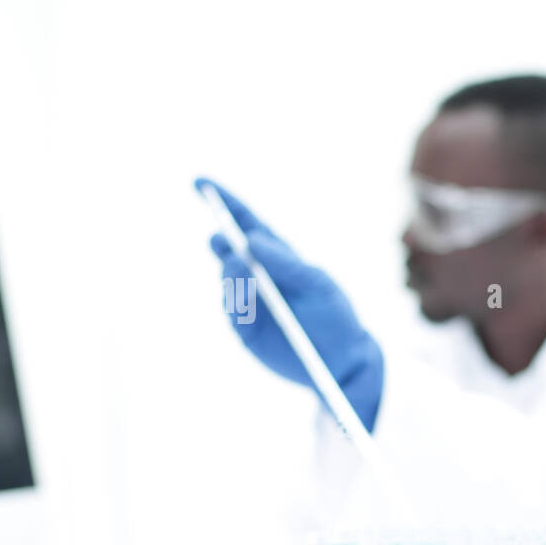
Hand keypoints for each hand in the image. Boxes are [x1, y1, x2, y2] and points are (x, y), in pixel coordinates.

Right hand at [196, 178, 383, 431]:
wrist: (343, 361)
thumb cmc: (336, 314)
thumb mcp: (319, 284)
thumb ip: (287, 262)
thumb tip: (252, 239)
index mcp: (278, 256)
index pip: (247, 223)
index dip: (224, 203)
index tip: (202, 183)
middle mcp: (258, 276)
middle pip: (228, 250)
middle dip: (222, 241)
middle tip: (222, 240)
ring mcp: (249, 303)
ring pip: (228, 280)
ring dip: (233, 273)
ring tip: (244, 270)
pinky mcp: (246, 331)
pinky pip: (233, 312)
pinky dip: (236, 302)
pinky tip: (247, 299)